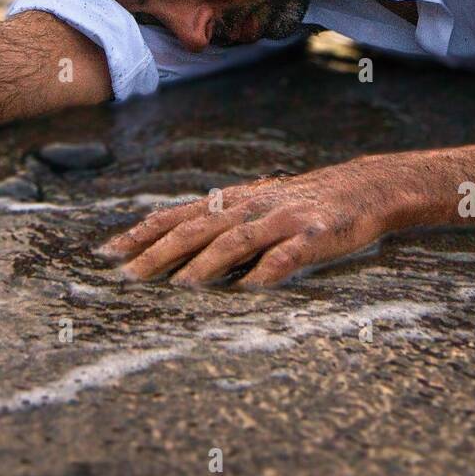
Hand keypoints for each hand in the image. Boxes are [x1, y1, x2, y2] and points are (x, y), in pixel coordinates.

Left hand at [95, 155, 406, 287]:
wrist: (365, 186)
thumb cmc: (304, 203)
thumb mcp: (258, 205)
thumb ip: (221, 222)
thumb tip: (173, 248)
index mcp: (235, 202)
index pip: (179, 215)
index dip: (144, 232)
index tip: (109, 252)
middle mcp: (252, 206)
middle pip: (199, 228)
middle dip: (161, 252)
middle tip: (130, 276)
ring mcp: (283, 219)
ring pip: (237, 240)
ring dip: (207, 263)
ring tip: (183, 287)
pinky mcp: (315, 235)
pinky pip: (288, 253)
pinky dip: (269, 269)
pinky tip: (252, 288)